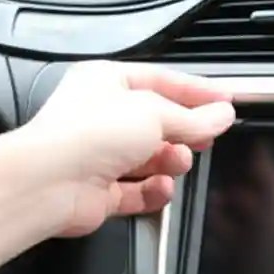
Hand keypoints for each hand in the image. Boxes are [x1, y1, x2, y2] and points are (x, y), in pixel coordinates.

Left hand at [21, 60, 235, 236]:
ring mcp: (99, 155)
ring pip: (149, 158)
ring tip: (178, 162)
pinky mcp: (100, 191)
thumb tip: (221, 115)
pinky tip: (161, 188)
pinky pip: (136, 191)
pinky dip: (152, 192)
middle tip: (206, 136)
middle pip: (156, 122)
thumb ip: (194, 118)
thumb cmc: (87, 134)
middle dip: (184, 132)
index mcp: (106, 81)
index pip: (160, 81)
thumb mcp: (154, 114)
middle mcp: (100, 116)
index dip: (195, 91)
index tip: (224, 101)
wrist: (50, 182)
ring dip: (170, 162)